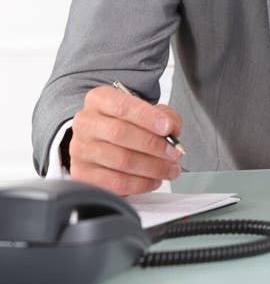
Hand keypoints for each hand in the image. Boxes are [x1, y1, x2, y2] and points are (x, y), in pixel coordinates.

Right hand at [69, 85, 183, 195]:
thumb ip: (164, 116)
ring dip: (152, 167)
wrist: (103, 139)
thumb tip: (172, 131)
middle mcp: (86, 123)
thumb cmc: (126, 123)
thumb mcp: (146, 111)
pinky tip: (154, 180)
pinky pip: (116, 183)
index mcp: (99, 99)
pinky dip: (141, 184)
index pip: (123, 106)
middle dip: (153, 145)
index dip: (148, 118)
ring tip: (170, 169)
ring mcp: (81, 150)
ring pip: (121, 160)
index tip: (168, 127)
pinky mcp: (83, 174)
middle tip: (174, 153)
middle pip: (120, 133)